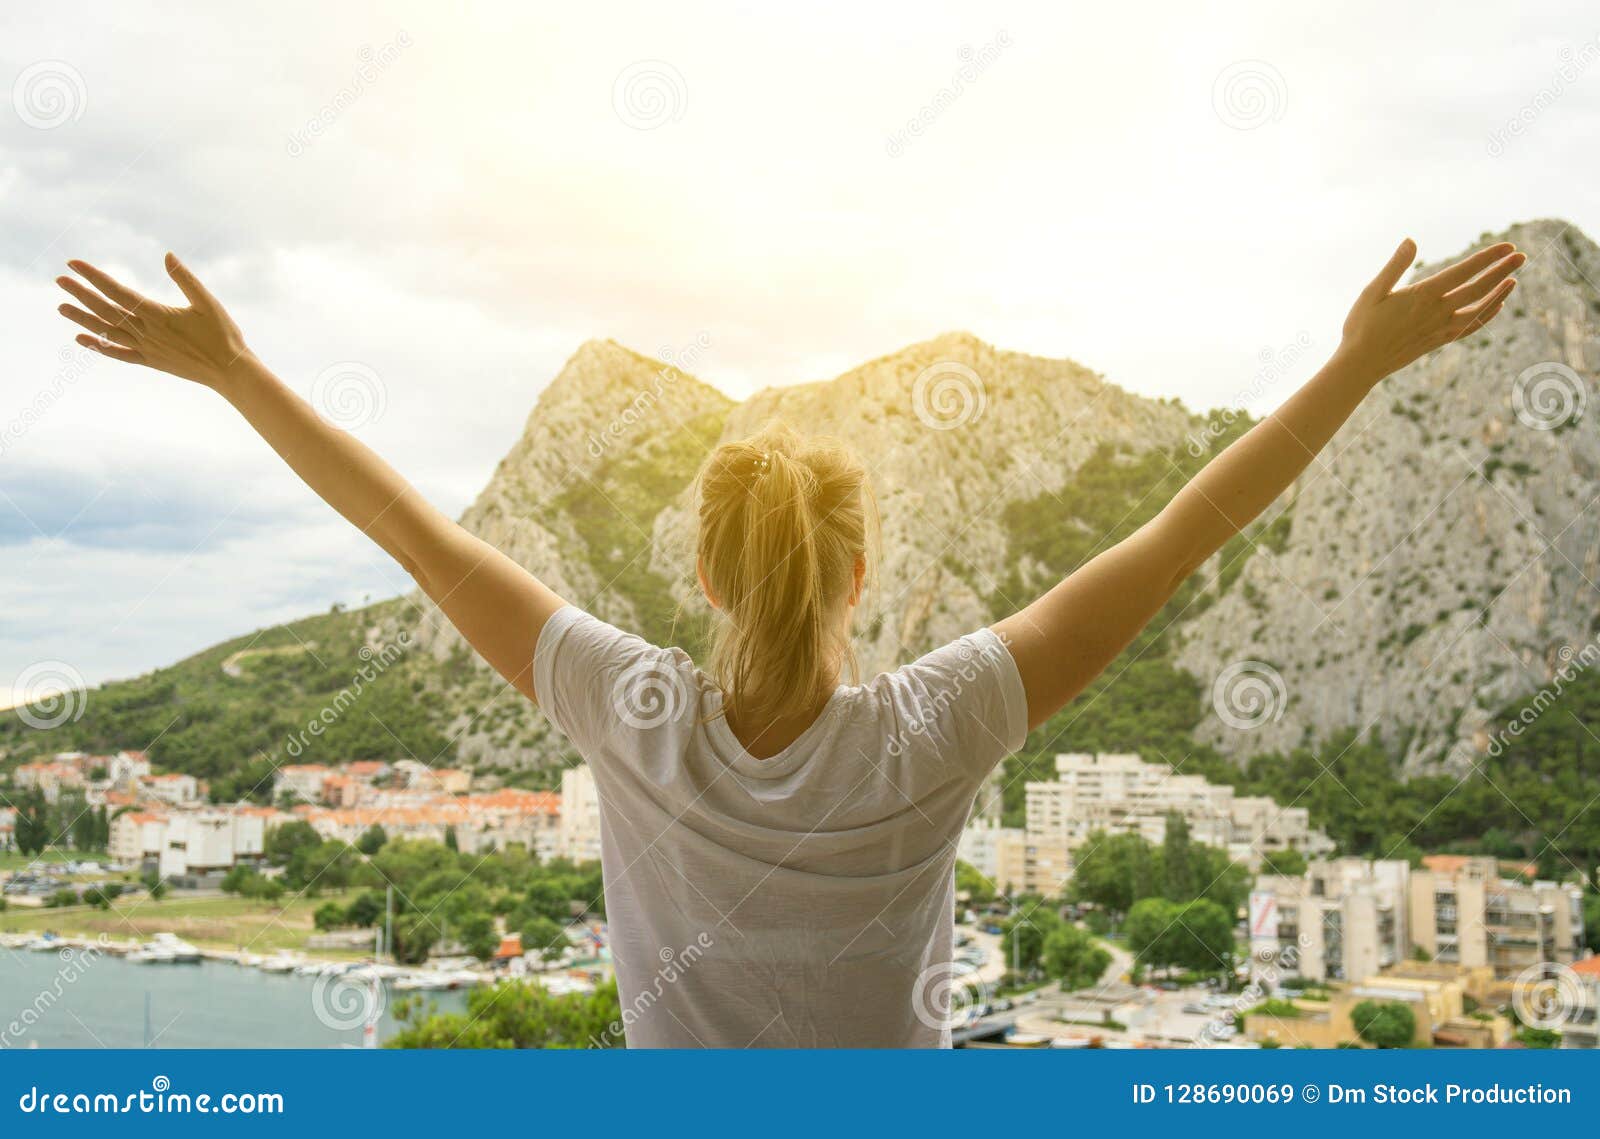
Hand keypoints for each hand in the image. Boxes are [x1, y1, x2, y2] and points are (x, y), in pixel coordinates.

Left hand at [56, 253, 249, 386]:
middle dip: (81, 294)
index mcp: (158, 315)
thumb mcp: (208, 302)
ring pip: (107, 331)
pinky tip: (81, 339)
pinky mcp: (151, 361)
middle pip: (106, 310)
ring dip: (83, 318)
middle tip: (60, 280)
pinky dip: (99, 346)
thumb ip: (186, 279)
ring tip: (61, 307)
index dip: (94, 276)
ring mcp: (147, 349)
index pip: (118, 291)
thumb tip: (167, 255)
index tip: (74, 264)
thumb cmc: (224, 335)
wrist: (230, 372)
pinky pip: (119, 353)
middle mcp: (147, 332)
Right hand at [1337, 237, 1523, 383]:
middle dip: (1502, 271)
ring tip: (1514, 280)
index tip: (1507, 247)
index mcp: (1423, 296)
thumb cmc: (1361, 326)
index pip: (1464, 271)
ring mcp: (1441, 329)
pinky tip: (1496, 307)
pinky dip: (1486, 315)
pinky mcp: (1439, 341)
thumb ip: (1395, 266)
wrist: (1361, 364)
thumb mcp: (1372, 291)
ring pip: (1480, 309)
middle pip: (1479, 288)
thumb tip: (1411, 240)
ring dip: (1500, 294)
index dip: (1488, 258)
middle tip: (1522, 256)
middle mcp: (1438, 312)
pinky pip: (1471, 327)